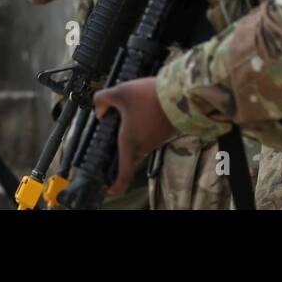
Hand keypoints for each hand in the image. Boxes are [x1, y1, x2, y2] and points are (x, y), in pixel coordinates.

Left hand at [92, 77, 176, 195]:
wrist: (182, 94)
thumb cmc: (149, 96)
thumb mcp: (119, 93)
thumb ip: (102, 100)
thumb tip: (99, 111)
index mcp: (130, 143)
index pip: (123, 176)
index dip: (115, 186)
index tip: (107, 188)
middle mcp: (144, 146)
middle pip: (130, 157)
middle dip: (119, 153)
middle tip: (109, 143)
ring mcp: (157, 140)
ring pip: (141, 143)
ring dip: (133, 135)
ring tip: (125, 117)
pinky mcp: (167, 132)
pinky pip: (151, 134)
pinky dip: (144, 127)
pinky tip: (141, 111)